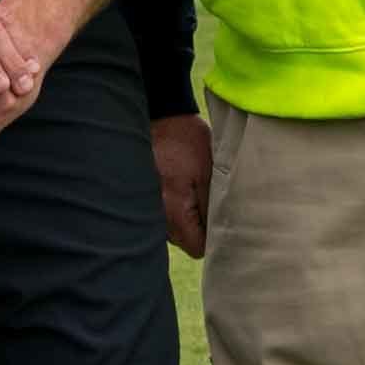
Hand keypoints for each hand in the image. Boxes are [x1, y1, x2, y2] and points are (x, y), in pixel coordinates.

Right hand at [151, 113, 208, 257]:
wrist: (160, 116)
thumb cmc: (186, 141)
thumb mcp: (209, 172)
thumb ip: (212, 208)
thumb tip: (221, 232)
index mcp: (174, 212)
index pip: (196, 248)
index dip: (211, 240)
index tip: (220, 223)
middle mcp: (156, 216)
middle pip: (183, 242)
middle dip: (198, 229)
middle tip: (208, 204)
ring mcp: (146, 207)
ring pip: (172, 229)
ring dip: (184, 218)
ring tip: (191, 192)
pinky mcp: (142, 197)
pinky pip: (161, 215)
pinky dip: (171, 208)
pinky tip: (178, 188)